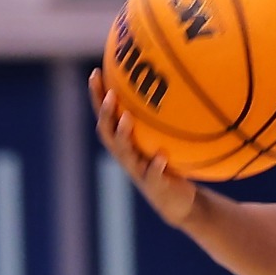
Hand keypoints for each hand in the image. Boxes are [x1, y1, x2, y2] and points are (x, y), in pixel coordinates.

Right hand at [90, 69, 201, 227]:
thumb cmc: (170, 163)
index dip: (97, 96)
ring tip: (127, 118)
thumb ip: (163, 118)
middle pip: (108, 132)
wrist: (179, 202)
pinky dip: (155, 166)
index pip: (106, 116)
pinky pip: (153, 175)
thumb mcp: (164, 138)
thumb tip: (175, 79)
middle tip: (111, 94)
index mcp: (124, 142)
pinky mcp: (155, 186)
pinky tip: (161, 156)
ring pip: (125, 153)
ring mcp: (139, 171)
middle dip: (106, 113)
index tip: (96, 73)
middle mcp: (126, 155)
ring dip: (123, 135)